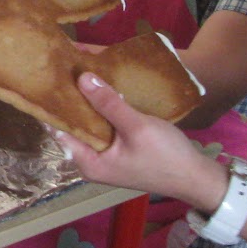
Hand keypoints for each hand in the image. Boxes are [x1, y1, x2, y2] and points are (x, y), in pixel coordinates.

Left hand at [53, 73, 228, 211]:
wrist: (197, 177)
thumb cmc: (166, 156)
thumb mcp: (136, 127)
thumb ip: (108, 104)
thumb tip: (82, 78)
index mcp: (88, 163)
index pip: (60, 130)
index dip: (55, 105)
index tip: (48, 79)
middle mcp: (92, 162)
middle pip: (75, 126)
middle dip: (72, 100)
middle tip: (64, 70)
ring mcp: (106, 157)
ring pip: (90, 125)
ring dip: (89, 103)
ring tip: (80, 73)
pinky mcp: (119, 151)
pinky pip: (104, 127)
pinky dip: (103, 111)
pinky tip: (103, 89)